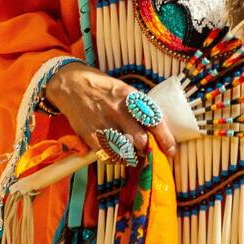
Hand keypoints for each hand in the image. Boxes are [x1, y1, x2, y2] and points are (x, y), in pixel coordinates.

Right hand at [45, 61, 177, 159]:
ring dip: (132, 156)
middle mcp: (118, 110)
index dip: (166, 139)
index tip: (171, 150)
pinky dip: (116, 159)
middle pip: (141, 141)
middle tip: (147, 152)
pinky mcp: (90, 134)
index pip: (154, 121)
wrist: (71, 85)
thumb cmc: (102, 88)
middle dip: (147, 150)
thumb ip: (138, 107)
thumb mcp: (124, 89)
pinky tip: (117, 155)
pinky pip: (108, 155)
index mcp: (130, 97)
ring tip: (133, 155)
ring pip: (125, 151)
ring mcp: (103, 123)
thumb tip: (157, 127)